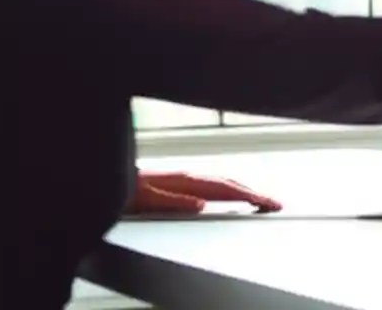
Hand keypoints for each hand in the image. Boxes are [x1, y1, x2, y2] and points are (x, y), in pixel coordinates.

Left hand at [129, 170, 282, 214]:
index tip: (268, 202)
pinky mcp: (182, 182)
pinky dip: (230, 190)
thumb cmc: (122, 190)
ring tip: (261, 200)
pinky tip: (232, 196)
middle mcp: (189, 176)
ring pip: (223, 183)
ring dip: (245, 191)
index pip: (225, 189)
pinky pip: (214, 185)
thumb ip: (173, 201)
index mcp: (185, 181)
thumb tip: (202, 204)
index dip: (250, 196)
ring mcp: (186, 178)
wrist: (107, 177)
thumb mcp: (145, 199)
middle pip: (230, 184)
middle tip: (275, 203)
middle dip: (255, 193)